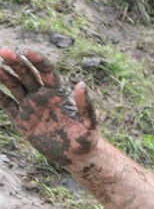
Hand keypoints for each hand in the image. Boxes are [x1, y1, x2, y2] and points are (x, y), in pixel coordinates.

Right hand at [0, 48, 100, 168]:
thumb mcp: (90, 124)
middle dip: (16, 63)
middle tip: (3, 51)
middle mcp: (42, 96)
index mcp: (58, 93)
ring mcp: (30, 106)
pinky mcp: (22, 120)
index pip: (46, 72)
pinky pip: (6, 105)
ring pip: (14, 86)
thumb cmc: (86, 140)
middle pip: (27, 74)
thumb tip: (81, 84)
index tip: (27, 52)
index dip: (38, 61)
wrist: (76, 157)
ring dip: (4, 76)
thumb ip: (86, 106)